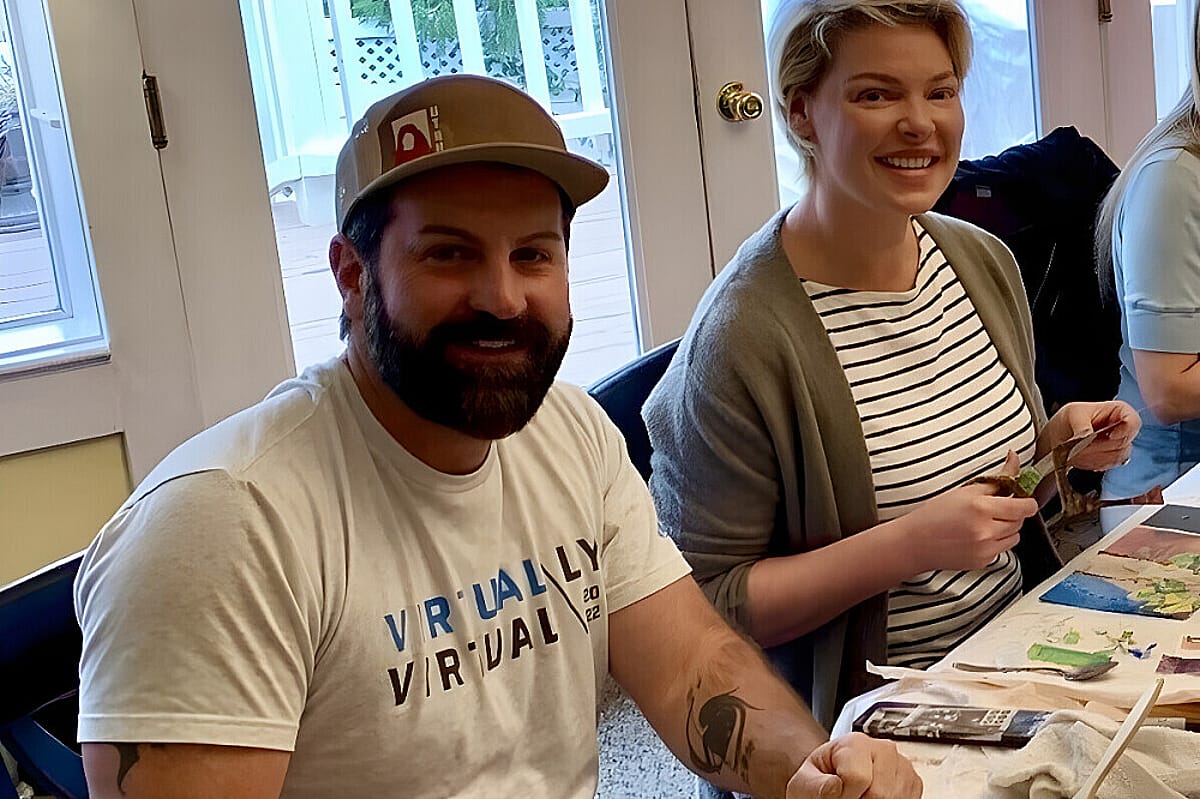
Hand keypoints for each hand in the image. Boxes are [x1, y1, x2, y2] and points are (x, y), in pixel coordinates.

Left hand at [786, 733, 921, 798]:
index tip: (836, 793)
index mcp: (855, 743)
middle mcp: (883, 750)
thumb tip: (836, 786)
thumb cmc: (821, 779)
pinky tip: (874, 797)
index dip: (844, 794)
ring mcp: (901, 766)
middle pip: (879, 793)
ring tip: (860, 795)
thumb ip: (817, 785)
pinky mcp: (913, 783)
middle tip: (848, 796)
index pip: (857, 778)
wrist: (832, 779)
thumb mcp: (806, 780)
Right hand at [899, 470, 1038, 572]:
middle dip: (1012, 513)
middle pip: (1020, 521)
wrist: (915, 542)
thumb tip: (1014, 462)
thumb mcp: (964, 491)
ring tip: (984, 524)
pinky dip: (994, 542)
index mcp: (981, 508)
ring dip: (1006, 528)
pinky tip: (976, 537)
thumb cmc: (934, 515)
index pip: (1024, 507)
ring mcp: (986, 548)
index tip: (1024, 499)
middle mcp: (986, 530)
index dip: (1027, 502)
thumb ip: (995, 481)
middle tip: (994, 509)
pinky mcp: (984, 561)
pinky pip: (1002, 549)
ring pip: (1014, 536)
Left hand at [1042, 401, 1140, 471]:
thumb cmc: (1069, 418)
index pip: (1133, 421)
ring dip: (1095, 456)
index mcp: (1118, 410)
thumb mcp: (1073, 414)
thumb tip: (1087, 435)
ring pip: (1117, 457)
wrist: (1060, 435)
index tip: (1110, 436)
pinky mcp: (1112, 459)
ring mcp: (1119, 445)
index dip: (1125, 431)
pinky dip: (1093, 462)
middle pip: (1124, 443)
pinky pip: (1108, 465)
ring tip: (1077, 450)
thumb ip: (1082, 425)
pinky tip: (1081, 457)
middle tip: (1080, 445)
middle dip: (1100, 446)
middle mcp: (1123, 428)